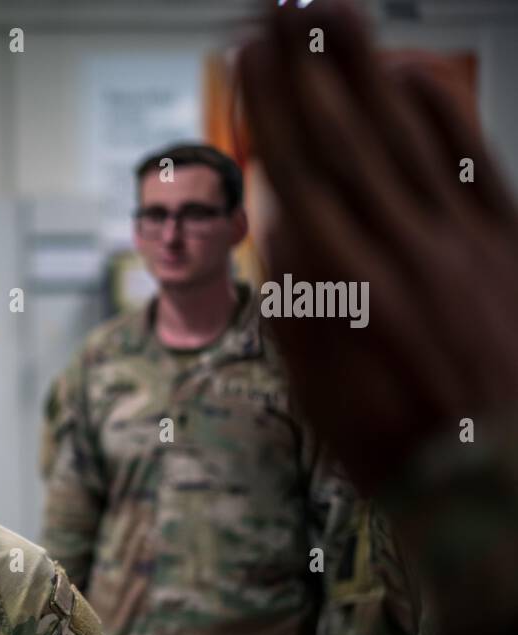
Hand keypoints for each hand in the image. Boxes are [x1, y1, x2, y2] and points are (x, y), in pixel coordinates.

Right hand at [238, 0, 517, 492]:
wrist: (496, 479)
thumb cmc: (394, 444)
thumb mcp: (315, 386)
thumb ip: (294, 297)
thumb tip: (280, 220)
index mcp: (345, 287)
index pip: (299, 172)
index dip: (273, 107)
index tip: (249, 53)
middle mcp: (401, 247)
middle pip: (346, 138)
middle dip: (309, 66)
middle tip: (281, 6)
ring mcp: (459, 240)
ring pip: (406, 137)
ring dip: (366, 70)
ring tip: (336, 14)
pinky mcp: (506, 244)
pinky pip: (470, 162)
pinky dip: (439, 113)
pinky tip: (412, 78)